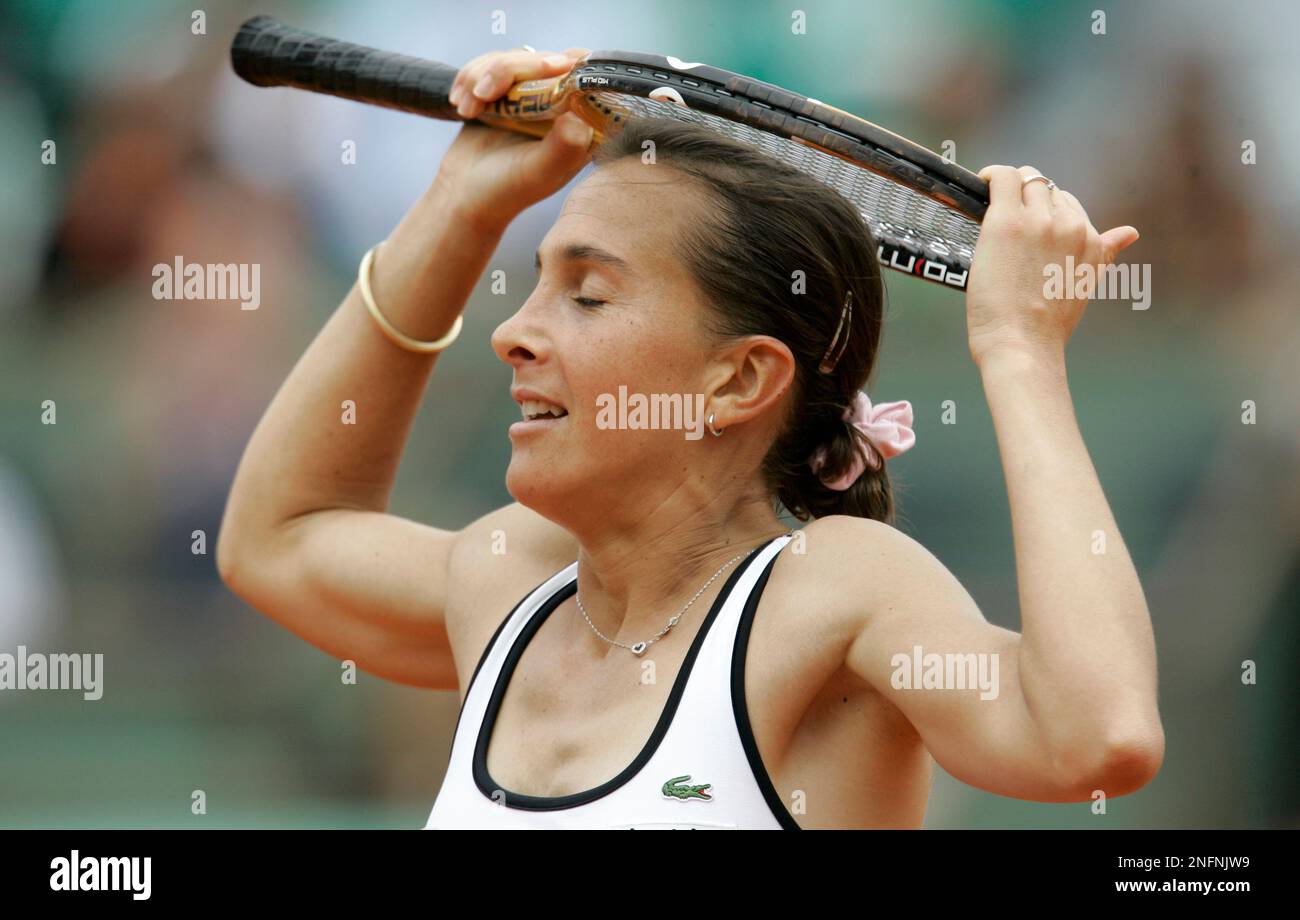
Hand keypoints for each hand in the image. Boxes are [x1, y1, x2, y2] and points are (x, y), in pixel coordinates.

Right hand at [435, 46, 593, 231]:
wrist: (461, 195)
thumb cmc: (503, 191)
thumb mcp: (537, 173)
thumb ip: (563, 146)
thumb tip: (578, 115)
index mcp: (582, 128)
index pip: (588, 79)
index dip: (570, 65)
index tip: (545, 68)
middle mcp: (561, 109)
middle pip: (547, 59)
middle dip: (508, 70)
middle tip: (483, 94)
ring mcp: (532, 98)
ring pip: (514, 57)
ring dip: (482, 75)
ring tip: (468, 108)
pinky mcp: (505, 92)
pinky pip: (492, 63)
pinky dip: (471, 77)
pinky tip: (461, 105)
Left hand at [965, 165, 1139, 367]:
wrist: (1023, 345)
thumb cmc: (1046, 327)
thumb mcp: (1085, 285)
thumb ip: (1104, 253)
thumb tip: (1131, 233)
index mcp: (1093, 241)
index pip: (1070, 206)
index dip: (1046, 213)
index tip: (1028, 226)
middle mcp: (1071, 225)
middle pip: (1048, 190)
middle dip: (1028, 199)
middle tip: (1007, 219)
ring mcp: (1039, 220)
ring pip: (1028, 181)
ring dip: (1011, 189)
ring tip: (994, 204)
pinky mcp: (1007, 221)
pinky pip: (1004, 178)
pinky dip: (992, 175)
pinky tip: (983, 182)